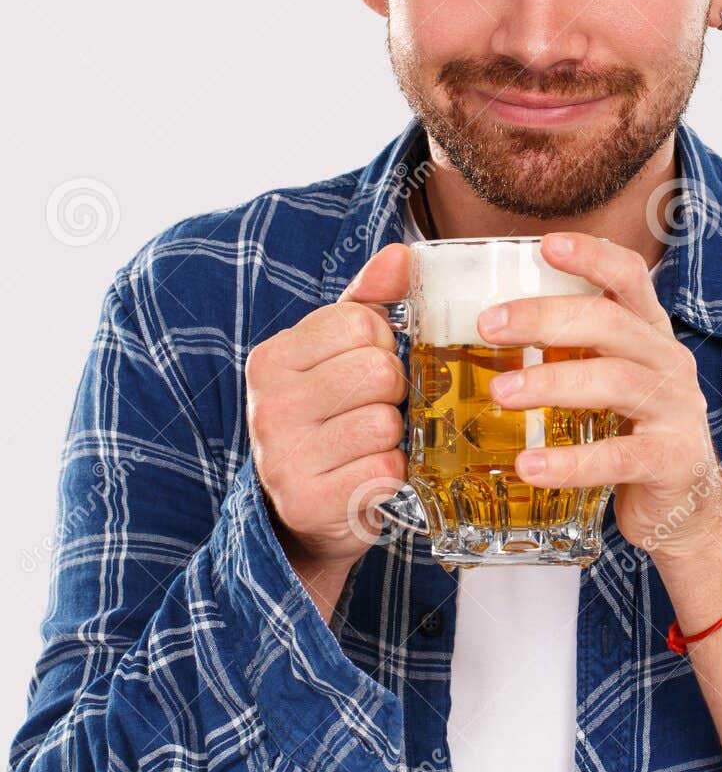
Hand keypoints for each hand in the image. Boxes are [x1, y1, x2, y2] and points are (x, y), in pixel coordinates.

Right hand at [245, 243, 410, 618]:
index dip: (382, 345)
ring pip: (386, 423)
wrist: (301, 518)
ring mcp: (284, 458)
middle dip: (394, 392)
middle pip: (378, 370)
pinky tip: (369, 478)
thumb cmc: (327, 423)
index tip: (367, 369)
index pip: (359, 323)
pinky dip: (392, 476)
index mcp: (272, 359)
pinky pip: (386, 471)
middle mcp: (268, 406)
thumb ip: (369, 300)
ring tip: (370, 446)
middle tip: (375, 411)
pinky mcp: (310, 503)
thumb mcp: (337, 355)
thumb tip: (404, 254)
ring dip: (395, 437)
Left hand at [476, 231, 721, 561]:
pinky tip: (530, 466)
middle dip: (545, 317)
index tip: (545, 244)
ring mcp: (676, 410)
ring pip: (614, 381)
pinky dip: (571, 462)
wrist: (682, 506)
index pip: (629, 277)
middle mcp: (668, 362)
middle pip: (610, 322)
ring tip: (500, 393)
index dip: (592, 256)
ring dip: (551, 383)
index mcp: (648, 334)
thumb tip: (484, 326)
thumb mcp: (605, 381)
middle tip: (489, 325)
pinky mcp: (673, 460)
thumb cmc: (629, 433)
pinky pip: (619, 456)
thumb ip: (566, 352)